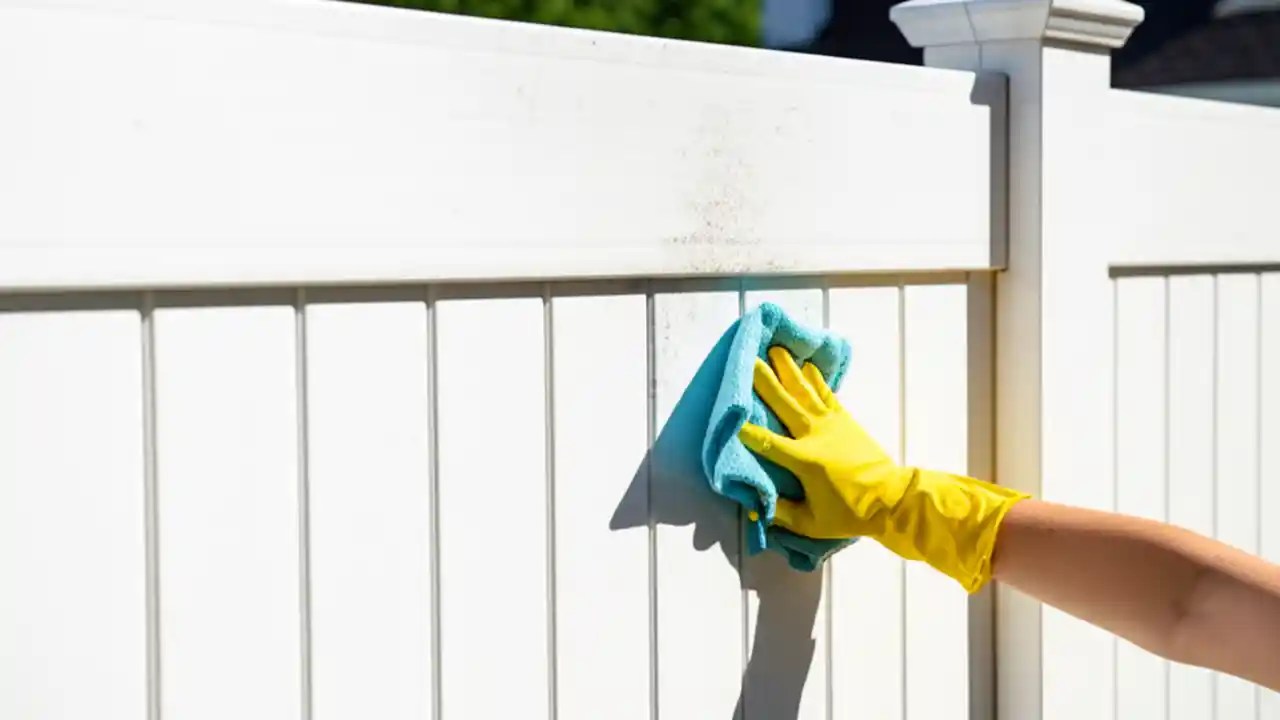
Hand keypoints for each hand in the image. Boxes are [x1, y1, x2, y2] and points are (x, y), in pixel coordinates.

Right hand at [739, 346, 1026, 592]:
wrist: (891, 499)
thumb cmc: (849, 514)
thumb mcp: (811, 523)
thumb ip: (781, 514)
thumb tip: (755, 506)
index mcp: (804, 460)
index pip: (767, 443)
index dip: (746, 431)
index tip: (729, 418)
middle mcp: (815, 435)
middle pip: (785, 404)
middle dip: (765, 382)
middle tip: (749, 361)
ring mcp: (831, 424)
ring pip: (804, 392)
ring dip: (789, 370)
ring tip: (776, 349)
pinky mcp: (845, 420)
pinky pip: (826, 394)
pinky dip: (816, 379)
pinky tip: (806, 365)